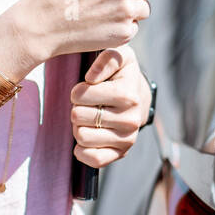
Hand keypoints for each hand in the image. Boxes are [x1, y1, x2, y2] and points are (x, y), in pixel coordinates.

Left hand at [70, 44, 148, 168]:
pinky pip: (93, 159)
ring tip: (89, 117)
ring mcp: (127, 138)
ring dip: (78, 126)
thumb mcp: (120, 55)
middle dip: (77, 108)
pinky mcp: (121, 153)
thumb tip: (91, 77)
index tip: (85, 88)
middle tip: (88, 104)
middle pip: (77, 116)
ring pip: (82, 137)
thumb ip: (107, 58)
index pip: (81, 95)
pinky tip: (88, 135)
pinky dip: (83, 149)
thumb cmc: (121, 74)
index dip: (77, 91)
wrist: (138, 96)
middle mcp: (131, 119)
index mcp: (128, 94)